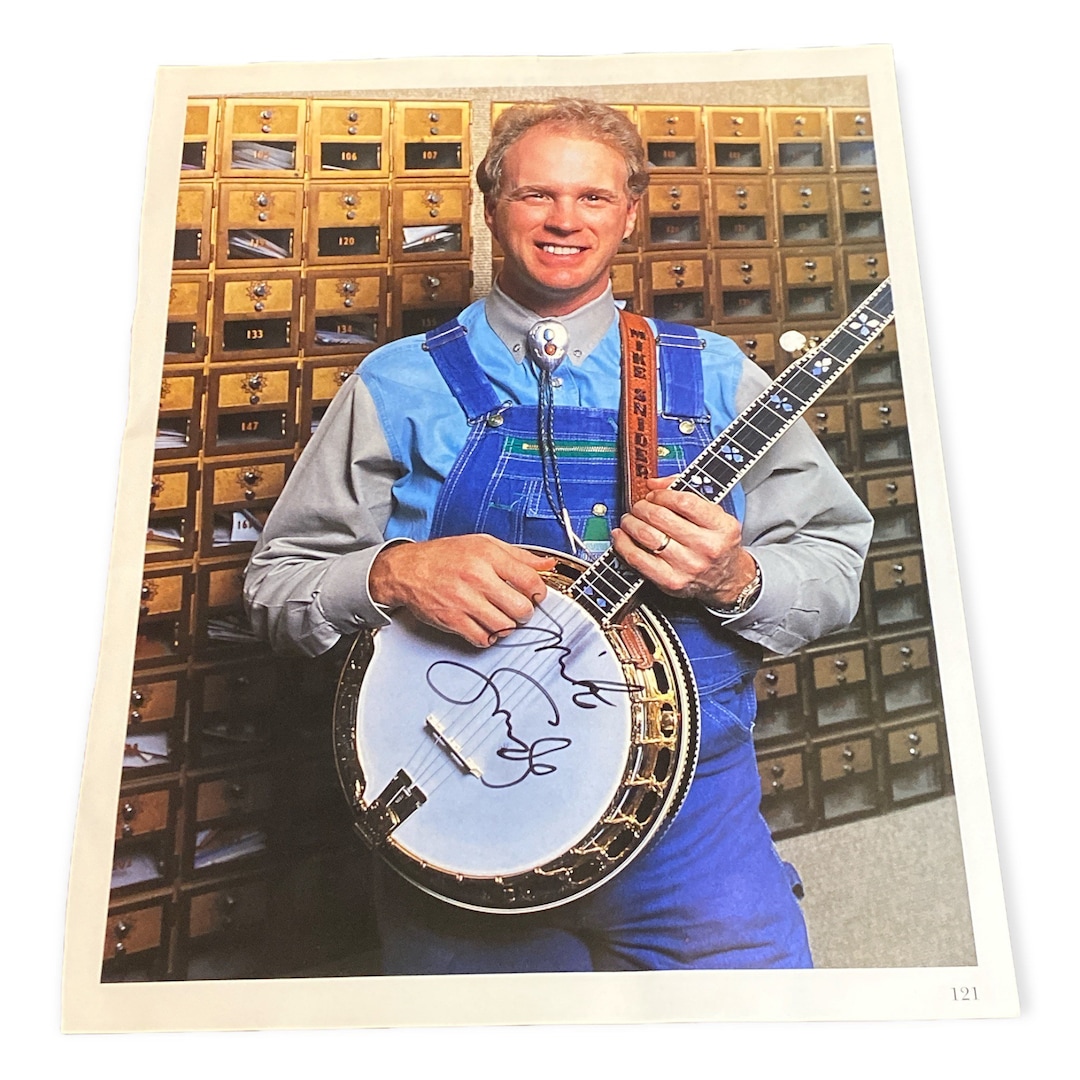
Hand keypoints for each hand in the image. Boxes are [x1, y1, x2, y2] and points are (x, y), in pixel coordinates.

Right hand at [369, 534, 556, 647]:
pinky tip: (484, 624)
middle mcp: (476, 577)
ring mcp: (464, 600)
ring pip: (505, 627)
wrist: (408, 569)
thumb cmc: (445, 556)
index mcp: (488, 555)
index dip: (539, 592)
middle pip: (521, 608)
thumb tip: (547, 563)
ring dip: (506, 625)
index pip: (530, 580)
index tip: (535, 594)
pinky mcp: (452, 620)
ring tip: (499, 615)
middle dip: (524, 612)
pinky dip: (488, 636)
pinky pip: (483, 638)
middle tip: (517, 607)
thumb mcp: (484, 544)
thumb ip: (519, 555)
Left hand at [611, 477, 757, 605]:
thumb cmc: (717, 545)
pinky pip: (638, 559)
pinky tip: (621, 536)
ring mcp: (688, 566)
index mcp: (721, 527)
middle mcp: (706, 547)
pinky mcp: (671, 581)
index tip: (653, 494)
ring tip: (629, 519)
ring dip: (631, 523)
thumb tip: (654, 484)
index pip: (684, 502)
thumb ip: (687, 494)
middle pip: (661, 518)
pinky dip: (623, 545)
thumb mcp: (714, 516)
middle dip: (642, 507)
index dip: (661, 494)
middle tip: (638, 507)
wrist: (726, 580)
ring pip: (647, 536)